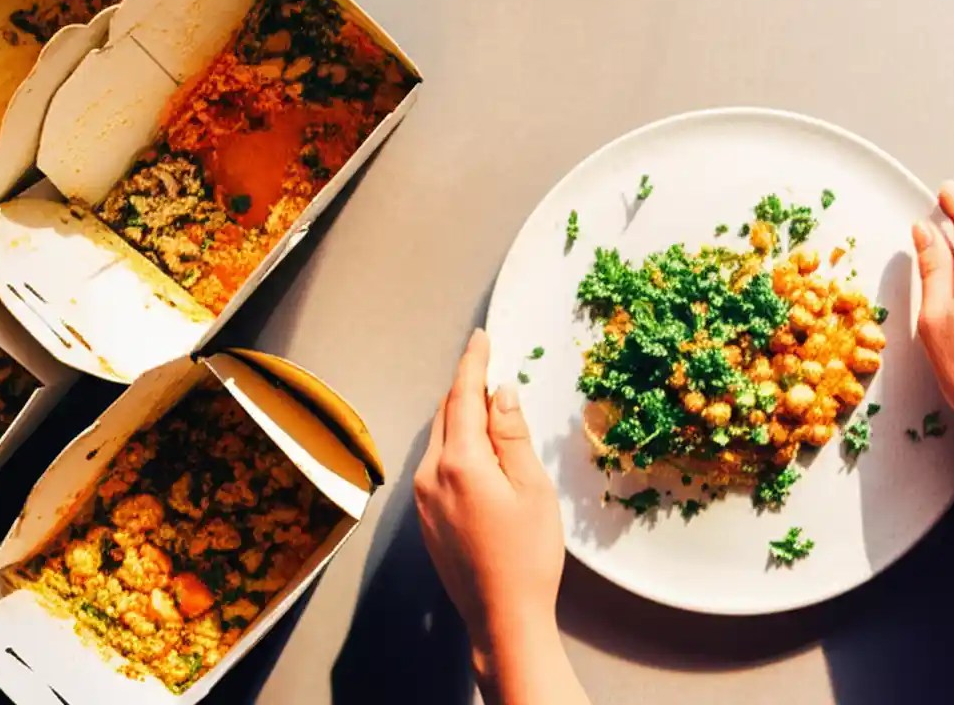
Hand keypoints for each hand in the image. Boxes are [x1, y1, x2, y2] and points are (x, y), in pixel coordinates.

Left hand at [415, 330, 587, 704]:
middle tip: (488, 364)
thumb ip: (512, 434)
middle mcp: (429, 474)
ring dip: (460, 416)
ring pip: (439, 438)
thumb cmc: (527, 556)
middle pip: (445, 414)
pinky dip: (455, 445)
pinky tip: (476, 451)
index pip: (462, 396)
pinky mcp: (424, 516)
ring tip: (488, 405)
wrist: (501, 617)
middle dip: (465, 386)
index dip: (473, 363)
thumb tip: (501, 392)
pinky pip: (436, 464)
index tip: (481, 337)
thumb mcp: (532, 487)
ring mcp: (422, 497)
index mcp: (458, 462)